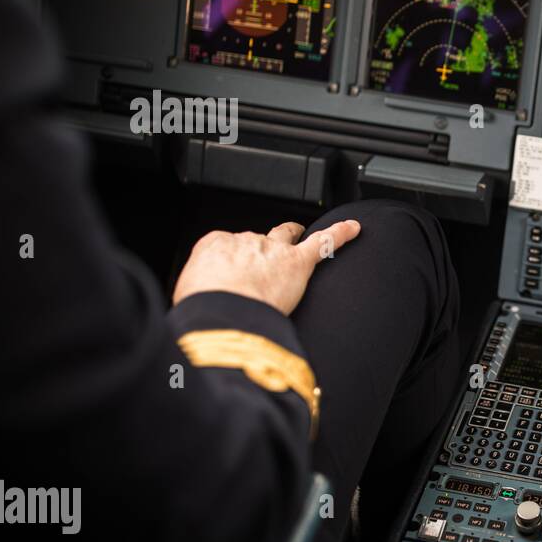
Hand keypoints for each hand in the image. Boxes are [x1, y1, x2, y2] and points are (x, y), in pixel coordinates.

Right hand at [173, 220, 360, 315]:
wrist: (222, 312)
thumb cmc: (201, 308)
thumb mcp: (188, 296)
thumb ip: (202, 294)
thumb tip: (204, 311)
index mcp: (214, 246)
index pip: (229, 248)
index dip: (236, 263)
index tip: (236, 277)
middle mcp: (246, 242)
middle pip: (258, 242)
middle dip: (261, 252)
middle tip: (264, 267)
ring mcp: (274, 249)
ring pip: (288, 235)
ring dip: (295, 235)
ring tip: (303, 234)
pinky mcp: (299, 262)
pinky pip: (324, 242)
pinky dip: (341, 234)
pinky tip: (354, 228)